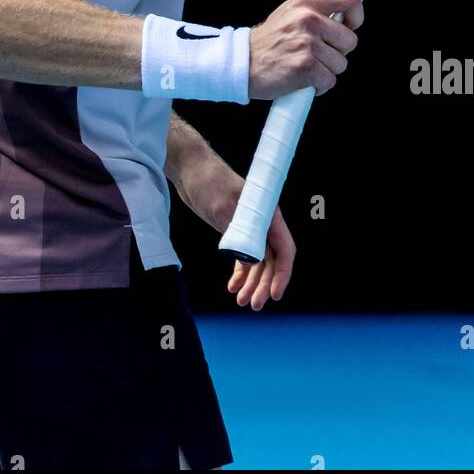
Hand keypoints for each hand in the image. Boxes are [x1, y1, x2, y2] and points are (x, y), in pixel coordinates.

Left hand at [177, 156, 295, 309]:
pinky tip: (233, 287)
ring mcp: (250, 227)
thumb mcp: (224, 207)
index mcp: (268, 214)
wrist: (189, 169)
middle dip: (264, 284)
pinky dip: (240, 273)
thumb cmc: (209, 181)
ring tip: (242, 301)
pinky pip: (244, 257)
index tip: (274, 294)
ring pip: (258, 262)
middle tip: (254, 305)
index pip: (284, 249)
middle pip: (272, 260)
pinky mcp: (235, 230)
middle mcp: (263, 223)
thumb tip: (251, 262)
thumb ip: (240, 232)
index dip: (282, 274)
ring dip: (252, 282)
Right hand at [248, 0, 363, 101]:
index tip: (349, 26)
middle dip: (338, 52)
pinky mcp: (306, 66)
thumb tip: (343, 17)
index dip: (356, 16)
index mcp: (306, 2)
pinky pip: (329, 80)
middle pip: (350, 40)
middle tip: (318, 53)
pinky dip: (319, 86)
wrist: (243, 63)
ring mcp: (307, 43)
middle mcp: (308, 19)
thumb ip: (317, 12)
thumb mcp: (289, 13)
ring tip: (307, 65)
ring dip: (327, 70)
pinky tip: (304, 78)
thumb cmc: (267, 42)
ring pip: (341, 64)